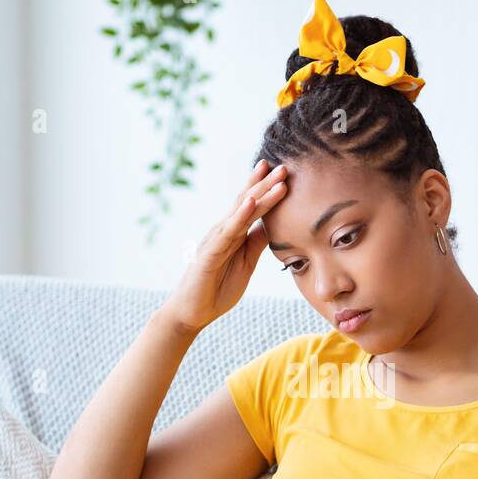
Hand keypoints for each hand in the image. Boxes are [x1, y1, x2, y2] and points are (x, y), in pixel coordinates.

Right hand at [161, 159, 289, 333]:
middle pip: (246, 201)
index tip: (281, 171)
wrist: (192, 312)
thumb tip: (270, 226)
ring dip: (259, 193)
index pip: (250, 206)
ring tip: (276, 178)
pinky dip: (239, 216)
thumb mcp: (245, 264)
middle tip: (284, 166)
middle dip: (265, 183)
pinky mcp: (209, 253)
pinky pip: (227, 232)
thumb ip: (255, 244)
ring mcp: (215, 239)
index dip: (264, 188)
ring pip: (240, 212)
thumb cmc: (217, 289)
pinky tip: (250, 202)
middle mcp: (223, 231)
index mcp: (233, 234)